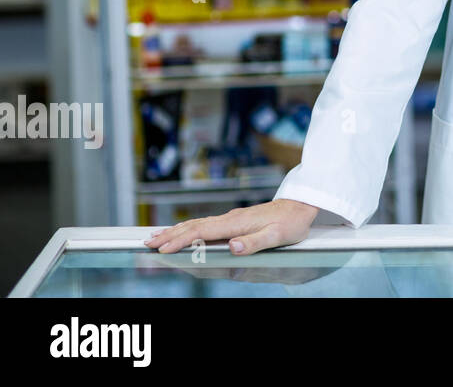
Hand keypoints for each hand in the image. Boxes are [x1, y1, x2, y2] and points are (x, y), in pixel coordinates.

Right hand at [143, 199, 319, 255]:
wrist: (302, 205)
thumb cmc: (292, 222)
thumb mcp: (279, 235)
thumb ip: (256, 242)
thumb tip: (234, 247)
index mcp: (238, 223)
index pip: (203, 231)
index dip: (182, 240)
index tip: (163, 248)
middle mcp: (231, 218)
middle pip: (194, 225)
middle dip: (170, 234)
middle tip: (148, 243)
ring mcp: (231, 218)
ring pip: (197, 223)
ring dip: (175, 230)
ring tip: (156, 237)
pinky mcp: (234, 220)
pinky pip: (205, 224)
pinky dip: (188, 228)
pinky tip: (182, 232)